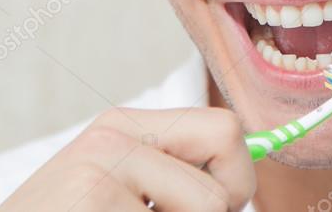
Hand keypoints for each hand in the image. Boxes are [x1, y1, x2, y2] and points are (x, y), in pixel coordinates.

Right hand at [0, 107, 256, 210]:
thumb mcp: (117, 191)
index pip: (226, 130)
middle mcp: (114, 136)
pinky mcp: (91, 200)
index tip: (213, 208)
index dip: (236, 180)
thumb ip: (171, 178)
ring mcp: (99, 169)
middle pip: (228, 171)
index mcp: (125, 127)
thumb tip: (240, 190)